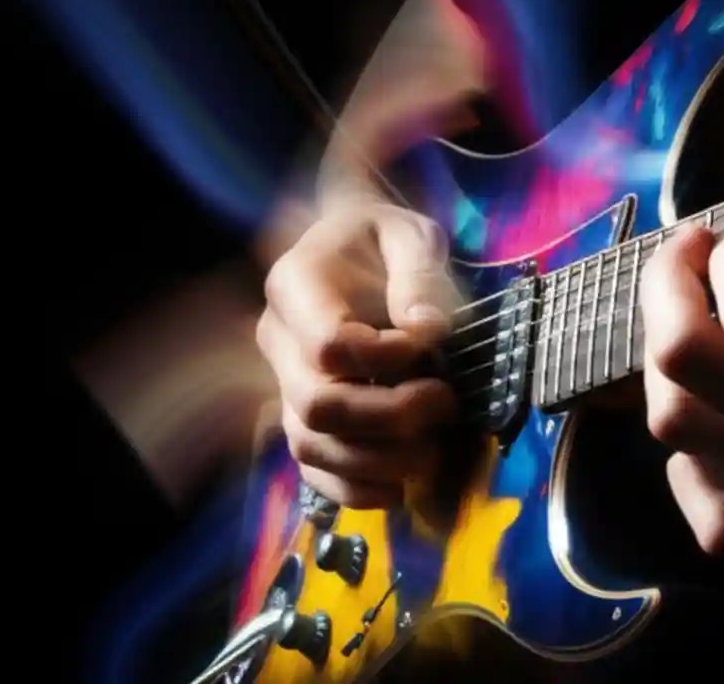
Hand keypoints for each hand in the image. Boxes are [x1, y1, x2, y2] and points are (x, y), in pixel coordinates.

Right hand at [256, 203, 461, 508]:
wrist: (357, 251)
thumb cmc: (384, 241)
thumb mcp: (409, 233)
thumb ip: (418, 273)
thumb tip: (427, 330)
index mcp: (296, 286)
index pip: (328, 345)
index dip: (385, 359)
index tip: (430, 348)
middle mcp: (277, 341)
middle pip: (317, 404)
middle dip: (389, 417)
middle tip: (445, 403)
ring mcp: (284, 384)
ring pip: (311, 445)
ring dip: (378, 461)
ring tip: (432, 450)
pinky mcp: (301, 418)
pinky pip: (312, 469)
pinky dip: (355, 490)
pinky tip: (400, 486)